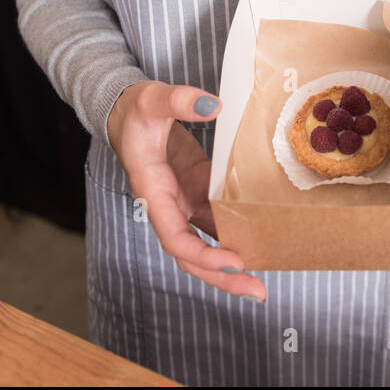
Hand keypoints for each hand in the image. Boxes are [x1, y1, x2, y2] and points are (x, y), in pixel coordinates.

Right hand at [107, 81, 265, 300]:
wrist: (127, 111)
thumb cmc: (135, 109)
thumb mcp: (153, 98)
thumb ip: (178, 100)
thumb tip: (211, 104)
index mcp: (152, 192)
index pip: (174, 237)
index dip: (202, 255)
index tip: (232, 262)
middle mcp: (168, 205)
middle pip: (192, 255)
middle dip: (222, 276)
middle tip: (257, 292)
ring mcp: (182, 201)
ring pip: (205, 243)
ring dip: (230, 262)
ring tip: (262, 280)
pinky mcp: (196, 190)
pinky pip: (215, 221)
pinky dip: (235, 232)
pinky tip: (261, 240)